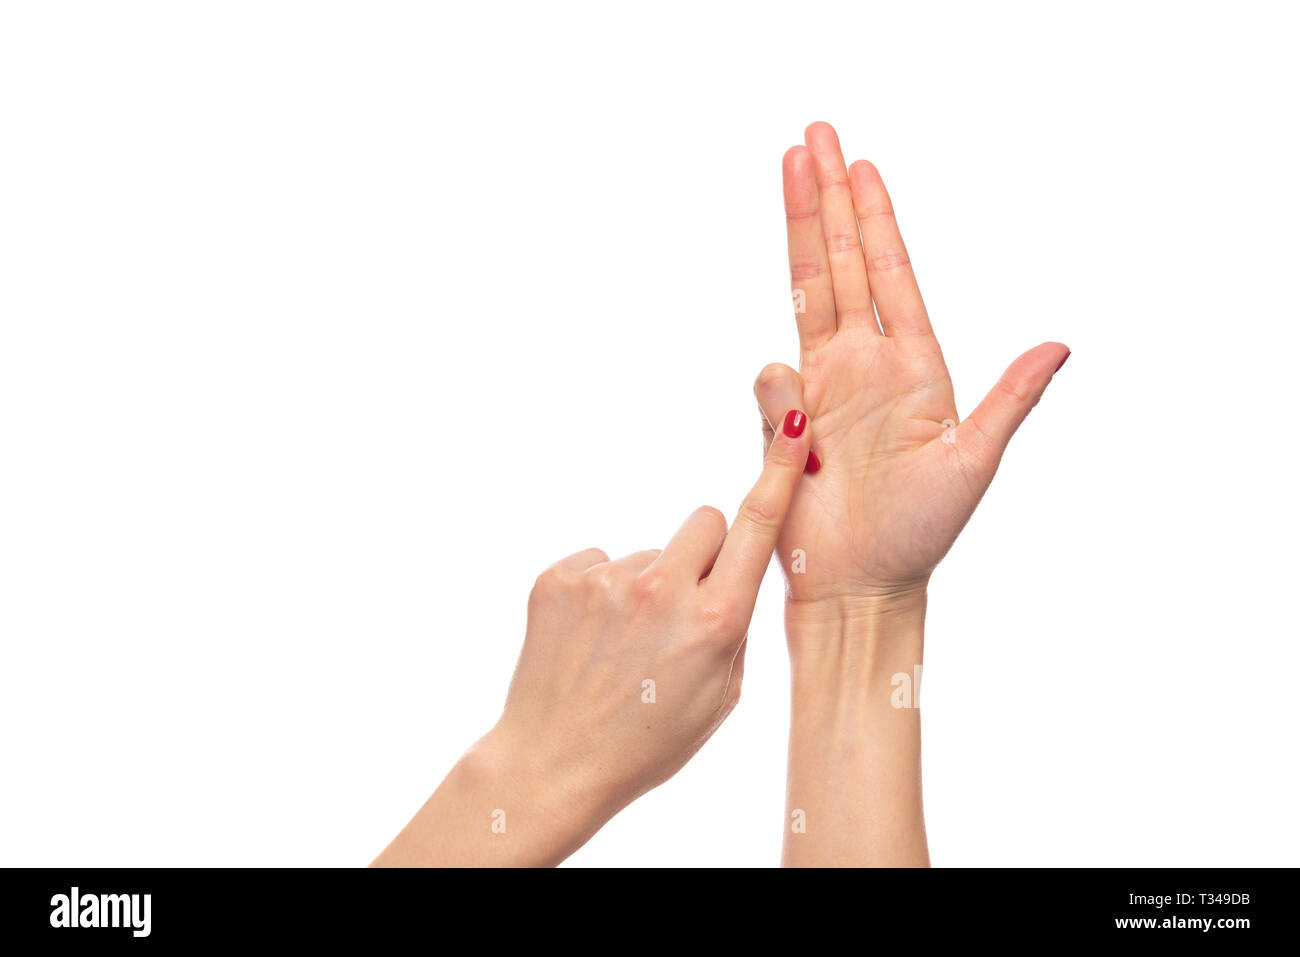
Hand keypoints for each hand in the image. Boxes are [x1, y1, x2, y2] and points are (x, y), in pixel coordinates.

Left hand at [374, 408, 812, 865]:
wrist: (553, 763)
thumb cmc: (647, 742)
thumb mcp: (720, 698)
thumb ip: (734, 627)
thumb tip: (731, 576)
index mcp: (714, 621)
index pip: (757, 527)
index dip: (779, 473)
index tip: (793, 426)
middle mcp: (661, 590)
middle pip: (705, 520)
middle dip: (704, 553)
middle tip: (683, 606)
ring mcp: (605, 581)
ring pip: (648, 553)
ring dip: (644, 587)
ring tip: (619, 648)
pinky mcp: (558, 579)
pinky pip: (598, 562)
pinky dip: (598, 593)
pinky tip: (588, 640)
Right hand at [754, 122, 1068, 610]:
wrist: (861, 585)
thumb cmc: (922, 533)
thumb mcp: (976, 461)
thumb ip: (1011, 398)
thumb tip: (1061, 345)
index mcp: (915, 368)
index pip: (891, 276)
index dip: (876, 219)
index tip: (860, 166)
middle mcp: (865, 366)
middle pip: (841, 263)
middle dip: (829, 198)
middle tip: (812, 137)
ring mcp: (822, 389)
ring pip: (804, 291)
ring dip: (800, 229)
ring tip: (789, 170)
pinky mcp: (786, 422)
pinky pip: (774, 383)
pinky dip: (779, 388)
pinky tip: (801, 421)